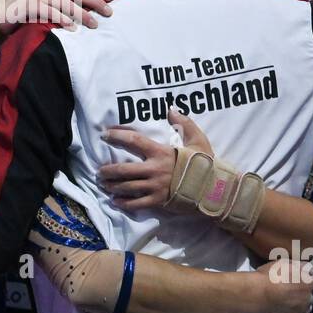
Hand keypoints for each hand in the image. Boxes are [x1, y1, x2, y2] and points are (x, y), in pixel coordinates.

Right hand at [0, 0, 111, 34]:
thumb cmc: (23, 16)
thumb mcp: (45, 9)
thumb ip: (60, 9)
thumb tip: (81, 15)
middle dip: (94, 1)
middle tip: (109, 11)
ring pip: (65, 3)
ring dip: (81, 13)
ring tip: (94, 24)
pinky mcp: (30, 7)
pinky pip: (49, 12)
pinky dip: (61, 19)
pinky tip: (72, 27)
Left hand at [97, 109, 213, 210]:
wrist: (214, 190)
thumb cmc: (205, 164)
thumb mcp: (198, 140)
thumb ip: (185, 123)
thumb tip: (171, 109)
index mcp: (161, 152)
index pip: (134, 141)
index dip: (117, 136)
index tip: (105, 135)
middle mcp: (154, 169)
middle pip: (123, 169)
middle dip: (108, 170)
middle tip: (99, 171)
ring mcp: (155, 187)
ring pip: (127, 187)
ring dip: (112, 186)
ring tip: (103, 185)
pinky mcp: (158, 201)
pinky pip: (136, 203)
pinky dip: (124, 203)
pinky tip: (115, 201)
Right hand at [259, 258, 312, 312]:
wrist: (257, 295)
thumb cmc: (269, 277)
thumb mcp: (285, 263)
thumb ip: (300, 266)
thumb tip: (310, 269)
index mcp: (308, 282)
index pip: (308, 282)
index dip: (299, 282)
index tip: (290, 282)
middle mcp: (310, 297)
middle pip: (307, 296)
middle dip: (300, 295)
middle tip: (286, 293)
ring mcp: (304, 311)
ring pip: (306, 308)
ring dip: (300, 306)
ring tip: (286, 305)